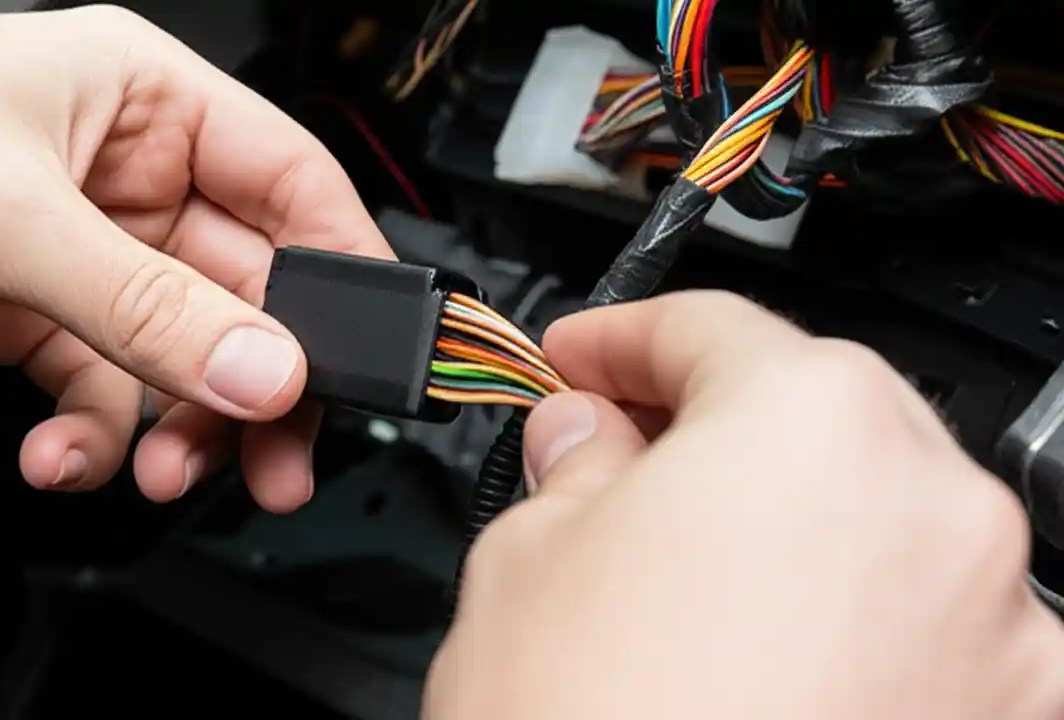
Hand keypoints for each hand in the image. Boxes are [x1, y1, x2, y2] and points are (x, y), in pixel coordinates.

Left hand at [0, 7, 391, 507]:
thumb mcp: (6, 217)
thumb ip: (148, 307)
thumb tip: (267, 367)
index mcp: (138, 100)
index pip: (285, 180)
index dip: (338, 268)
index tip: (367, 356)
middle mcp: (118, 174)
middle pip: (240, 287)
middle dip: (257, 376)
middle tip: (277, 452)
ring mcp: (73, 253)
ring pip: (177, 353)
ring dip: (176, 422)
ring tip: (160, 468)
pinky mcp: (22, 318)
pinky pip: (100, 389)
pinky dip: (94, 437)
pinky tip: (63, 456)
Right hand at [426, 292, 1063, 718]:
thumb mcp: (522, 566)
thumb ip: (570, 467)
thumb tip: (588, 438)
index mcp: (811, 423)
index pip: (709, 328)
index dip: (622, 341)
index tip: (585, 366)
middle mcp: (935, 508)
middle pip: (809, 412)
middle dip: (707, 427)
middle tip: (615, 462)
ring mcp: (997, 627)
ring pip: (873, 516)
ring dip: (781, 523)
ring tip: (679, 580)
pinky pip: (921, 621)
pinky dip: (846, 614)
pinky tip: (758, 659)